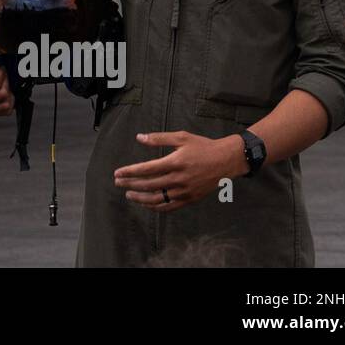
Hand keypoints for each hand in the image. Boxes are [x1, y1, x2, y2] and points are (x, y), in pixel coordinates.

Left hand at [113, 131, 243, 210]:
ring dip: (141, 198)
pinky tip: (146, 204)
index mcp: (175, 162)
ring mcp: (185, 191)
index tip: (117, 173)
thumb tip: (139, 137)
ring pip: (158, 199)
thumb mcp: (181, 137)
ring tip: (129, 195)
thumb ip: (159, 138)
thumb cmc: (203, 146)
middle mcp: (179, 178)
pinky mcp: (191, 199)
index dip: (130, 172)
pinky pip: (170, 206)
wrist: (226, 161)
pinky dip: (156, 207)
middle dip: (130, 185)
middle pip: (149, 185)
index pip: (146, 169)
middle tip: (118, 183)